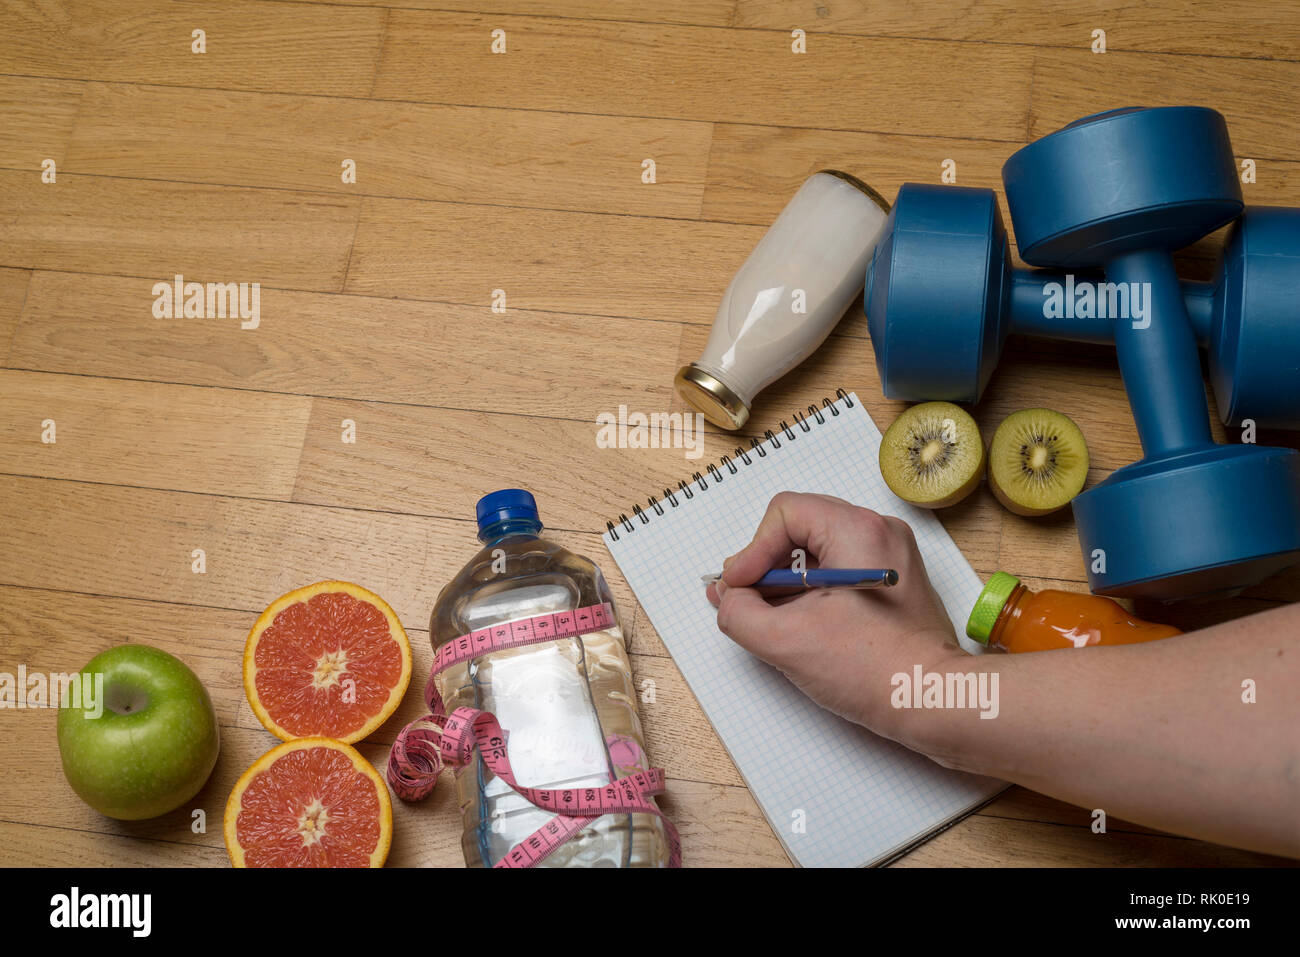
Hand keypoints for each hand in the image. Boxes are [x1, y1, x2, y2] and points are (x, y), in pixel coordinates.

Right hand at [706, 491, 963, 743]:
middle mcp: (879, 533)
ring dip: (785, 582)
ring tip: (766, 616)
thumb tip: (729, 599)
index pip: (785, 514)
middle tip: (745, 599)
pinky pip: (839, 572)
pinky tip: (796, 623)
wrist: (933, 702)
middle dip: (765, 565)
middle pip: (801, 529)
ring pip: (818, 553)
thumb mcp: (785, 641)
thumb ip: (739, 613)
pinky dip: (811, 593)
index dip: (753, 550)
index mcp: (858, 530)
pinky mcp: (892, 584)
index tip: (742, 588)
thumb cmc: (875, 670)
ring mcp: (889, 558)